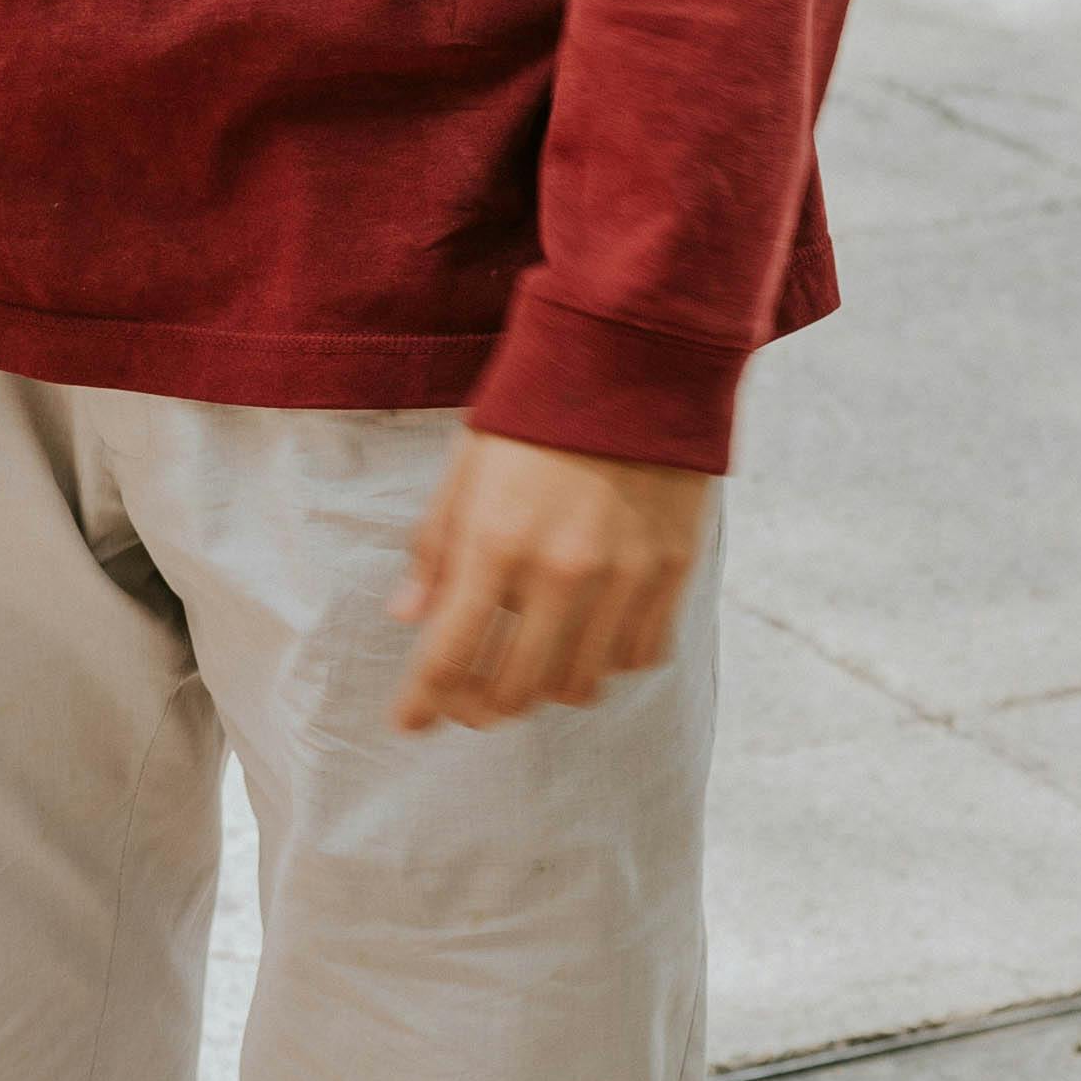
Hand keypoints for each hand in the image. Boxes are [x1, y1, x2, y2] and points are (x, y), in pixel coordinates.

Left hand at [392, 436, 710, 733]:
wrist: (635, 357)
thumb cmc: (536, 409)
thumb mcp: (466, 467)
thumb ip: (436, 547)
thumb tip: (409, 616)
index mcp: (495, 542)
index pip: (448, 655)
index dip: (423, 702)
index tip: (409, 723)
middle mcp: (561, 573)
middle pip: (515, 690)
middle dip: (481, 708)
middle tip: (468, 700)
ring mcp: (623, 577)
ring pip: (580, 685)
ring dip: (545, 690)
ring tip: (530, 668)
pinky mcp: (672, 571)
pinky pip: (639, 655)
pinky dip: (608, 663)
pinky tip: (589, 639)